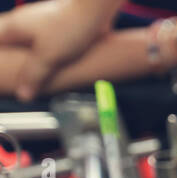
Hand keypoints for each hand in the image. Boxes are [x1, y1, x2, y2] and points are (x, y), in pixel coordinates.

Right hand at [0, 0, 117, 100]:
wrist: (93, 9)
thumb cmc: (69, 28)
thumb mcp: (48, 57)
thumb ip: (34, 75)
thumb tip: (22, 96)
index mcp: (12, 28)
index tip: (3, 74)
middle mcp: (21, 22)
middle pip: (6, 42)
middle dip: (8, 58)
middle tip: (17, 79)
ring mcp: (36, 22)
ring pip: (23, 41)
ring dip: (26, 57)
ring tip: (31, 76)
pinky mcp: (53, 26)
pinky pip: (40, 41)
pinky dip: (40, 52)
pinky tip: (49, 63)